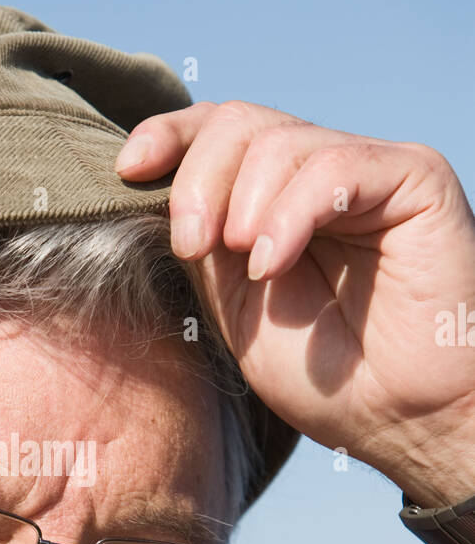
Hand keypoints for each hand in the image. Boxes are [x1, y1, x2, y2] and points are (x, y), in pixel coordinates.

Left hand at [115, 101, 474, 506]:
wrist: (398, 421)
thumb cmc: (322, 376)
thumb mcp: (234, 303)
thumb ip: (201, 239)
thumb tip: (148, 179)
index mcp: (275, 196)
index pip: (216, 130)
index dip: (168, 135)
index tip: (128, 170)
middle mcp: (320, 172)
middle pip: (239, 123)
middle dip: (198, 180)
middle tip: (195, 246)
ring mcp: (368, 171)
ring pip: (281, 140)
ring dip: (244, 203)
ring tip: (254, 269)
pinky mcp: (414, 179)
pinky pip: (334, 167)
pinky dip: (291, 213)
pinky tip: (275, 263)